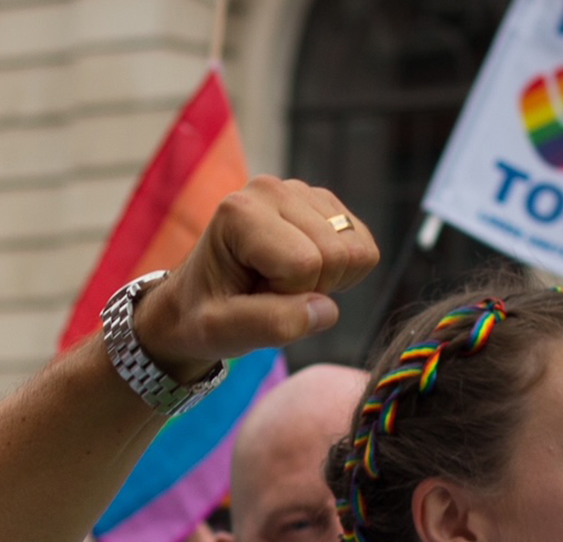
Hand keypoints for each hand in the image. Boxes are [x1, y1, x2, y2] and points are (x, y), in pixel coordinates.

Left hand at [129, 178, 378, 378]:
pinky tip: (303, 273)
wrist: (197, 299)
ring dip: (328, 280)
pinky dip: (342, 272)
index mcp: (240, 212)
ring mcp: (302, 191)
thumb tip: (326, 309)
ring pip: (357, 249)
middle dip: (311, 289)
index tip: (254, 297)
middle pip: (338, 254)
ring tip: (283, 281)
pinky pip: (364, 246)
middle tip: (269, 292)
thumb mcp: (221, 332)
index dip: (289, 297)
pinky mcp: (324, 204)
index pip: (305, 264)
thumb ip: (271, 324)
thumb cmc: (205, 315)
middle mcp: (272, 188)